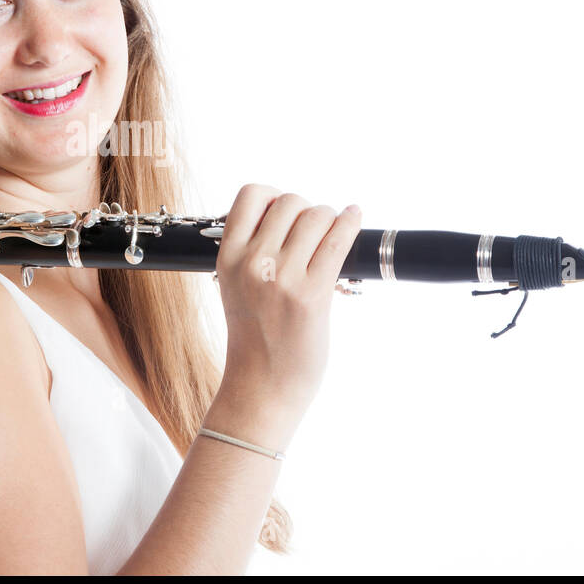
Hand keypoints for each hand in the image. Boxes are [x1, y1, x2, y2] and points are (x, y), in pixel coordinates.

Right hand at [213, 184, 361, 413]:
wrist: (261, 388)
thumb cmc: (255, 339)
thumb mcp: (236, 287)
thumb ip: (252, 252)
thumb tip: (291, 213)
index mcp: (228, 258)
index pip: (251, 195)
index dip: (273, 196)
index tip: (284, 213)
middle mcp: (252, 263)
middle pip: (289, 202)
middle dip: (306, 210)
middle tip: (312, 233)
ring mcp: (282, 278)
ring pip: (315, 215)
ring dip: (329, 219)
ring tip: (331, 236)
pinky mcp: (312, 294)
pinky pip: (337, 240)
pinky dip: (350, 222)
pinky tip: (354, 218)